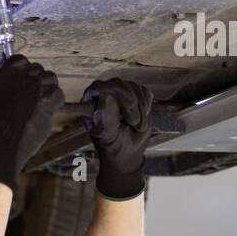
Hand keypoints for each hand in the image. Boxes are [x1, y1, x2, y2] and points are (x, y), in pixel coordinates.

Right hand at [0, 54, 63, 190]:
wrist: (1, 142)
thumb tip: (1, 59)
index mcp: (7, 69)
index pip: (20, 59)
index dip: (20, 72)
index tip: (18, 83)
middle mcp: (24, 73)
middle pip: (37, 69)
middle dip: (33, 81)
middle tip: (25, 99)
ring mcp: (39, 85)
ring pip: (50, 79)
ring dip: (45, 89)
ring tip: (34, 105)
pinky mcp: (50, 98)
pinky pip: (58, 94)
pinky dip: (53, 102)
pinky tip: (42, 112)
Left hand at [79, 78, 153, 199]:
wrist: (128, 152)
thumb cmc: (113, 146)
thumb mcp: (108, 135)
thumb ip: (107, 117)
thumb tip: (107, 95)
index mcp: (90, 103)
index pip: (99, 87)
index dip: (116, 91)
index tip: (130, 104)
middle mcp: (103, 95)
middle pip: (119, 84)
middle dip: (131, 103)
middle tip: (133, 121)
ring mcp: (119, 94)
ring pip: (134, 87)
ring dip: (140, 107)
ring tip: (136, 125)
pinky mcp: (134, 95)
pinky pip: (143, 91)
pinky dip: (146, 105)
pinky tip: (142, 116)